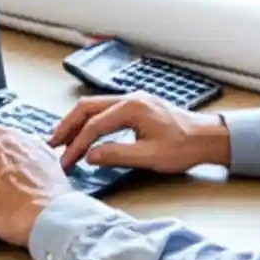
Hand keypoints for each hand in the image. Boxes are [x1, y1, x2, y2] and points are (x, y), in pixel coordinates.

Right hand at [49, 93, 230, 172]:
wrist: (208, 138)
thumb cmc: (185, 147)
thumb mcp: (150, 157)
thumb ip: (116, 154)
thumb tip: (90, 156)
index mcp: (133, 108)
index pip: (94, 126)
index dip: (77, 145)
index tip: (66, 161)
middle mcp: (130, 98)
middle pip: (87, 108)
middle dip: (67, 126)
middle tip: (52, 145)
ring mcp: (134, 101)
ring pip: (95, 107)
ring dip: (77, 123)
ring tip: (62, 140)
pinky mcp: (137, 108)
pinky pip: (106, 110)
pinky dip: (90, 122)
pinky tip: (85, 134)